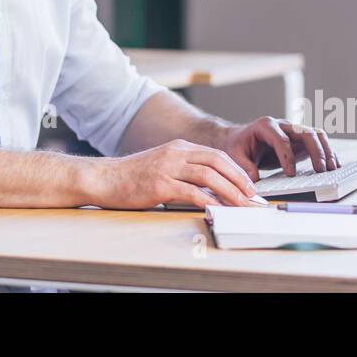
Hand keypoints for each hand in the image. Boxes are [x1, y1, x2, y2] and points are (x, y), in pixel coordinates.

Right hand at [86, 139, 258, 209]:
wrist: (104, 178)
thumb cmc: (132, 176)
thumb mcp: (162, 164)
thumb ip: (184, 170)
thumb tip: (210, 188)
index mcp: (178, 147)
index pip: (216, 155)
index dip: (237, 171)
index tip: (249, 186)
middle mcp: (175, 153)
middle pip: (217, 162)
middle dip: (239, 180)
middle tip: (252, 196)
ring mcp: (168, 167)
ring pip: (209, 176)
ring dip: (230, 191)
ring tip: (242, 205)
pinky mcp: (160, 184)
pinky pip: (192, 192)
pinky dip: (209, 201)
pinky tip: (218, 210)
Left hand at [222, 117, 338, 179]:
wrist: (241, 138)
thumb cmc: (239, 145)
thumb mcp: (235, 155)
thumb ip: (244, 166)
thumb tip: (254, 180)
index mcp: (266, 126)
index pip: (281, 139)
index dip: (287, 156)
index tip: (291, 174)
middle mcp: (283, 125)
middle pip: (305, 132)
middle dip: (315, 151)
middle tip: (321, 170)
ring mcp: (294, 131)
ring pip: (316, 135)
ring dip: (326, 150)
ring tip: (333, 169)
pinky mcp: (300, 141)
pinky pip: (318, 142)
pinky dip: (327, 152)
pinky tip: (334, 166)